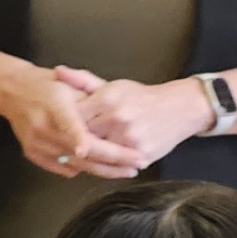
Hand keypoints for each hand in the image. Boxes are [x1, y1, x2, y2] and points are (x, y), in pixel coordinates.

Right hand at [0, 65, 145, 178]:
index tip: (87, 150)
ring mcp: (37, 145)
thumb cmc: (50, 85)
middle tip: (139, 162)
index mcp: (54, 106)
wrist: (14, 92)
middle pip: (80, 151)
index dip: (78, 137)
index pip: (69, 123)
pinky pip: (63, 169)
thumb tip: (113, 116)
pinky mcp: (33, 155)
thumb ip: (91, 98)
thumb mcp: (71, 83)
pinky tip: (105, 170)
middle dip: (114, 160)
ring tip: (129, 170)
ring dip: (104, 170)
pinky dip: (84, 170)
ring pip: (76, 164)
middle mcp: (43, 128)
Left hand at [54, 66, 211, 166]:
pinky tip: (101, 163)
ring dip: (88, 159)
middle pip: (84, 138)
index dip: (64, 126)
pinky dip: (107, 166)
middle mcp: (118, 118)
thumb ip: (83, 82)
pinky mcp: (141, 154)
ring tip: (80, 158)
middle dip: (72, 144)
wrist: (180, 108)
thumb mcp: (113, 86)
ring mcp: (129, 138)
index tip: (56, 130)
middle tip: (61, 148)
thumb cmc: (142, 98)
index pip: (74, 117)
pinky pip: (116, 165)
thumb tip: (58, 72)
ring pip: (98, 155)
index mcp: (108, 98)